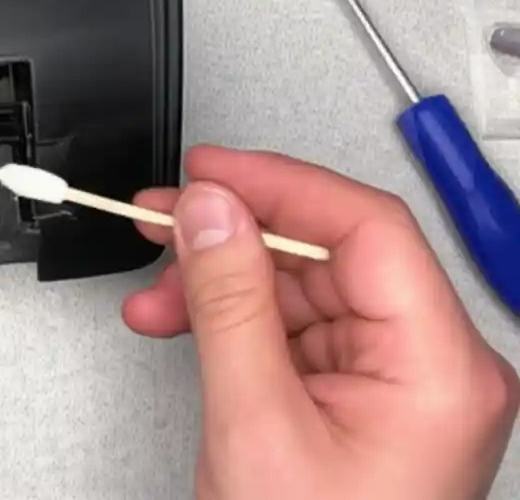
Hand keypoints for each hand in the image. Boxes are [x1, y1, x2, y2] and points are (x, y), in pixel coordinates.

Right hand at [123, 145, 518, 499]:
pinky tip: (180, 321)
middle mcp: (431, 366)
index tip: (206, 171)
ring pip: (301, 289)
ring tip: (155, 294)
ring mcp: (396, 383)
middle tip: (158, 220)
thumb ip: (230, 303)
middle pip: (328, 255)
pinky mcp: (359, 398)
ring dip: (218, 283)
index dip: (279, 185)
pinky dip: (230, 322)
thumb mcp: (255, 423)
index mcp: (439, 367)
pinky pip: (292, 330)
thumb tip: (211, 210)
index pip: (366, 230)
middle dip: (232, 238)